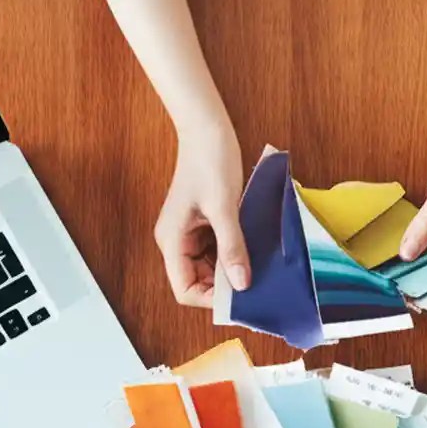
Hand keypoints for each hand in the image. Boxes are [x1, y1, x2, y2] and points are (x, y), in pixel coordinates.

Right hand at [154, 126, 249, 306]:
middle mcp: (176, 241)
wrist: (208, 129)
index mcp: (172, 240)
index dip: (210, 298)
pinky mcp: (202, 225)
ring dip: (230, 269)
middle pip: (197, 282)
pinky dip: (233, 254)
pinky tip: (250, 248)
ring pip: (209, 268)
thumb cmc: (209, 161)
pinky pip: (217, 251)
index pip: (184, 290)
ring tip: (254, 263)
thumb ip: (232, 248)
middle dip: (224, 286)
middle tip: (254, 281)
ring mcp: (189, 233)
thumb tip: (241, 284)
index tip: (239, 294)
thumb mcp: (224, 208)